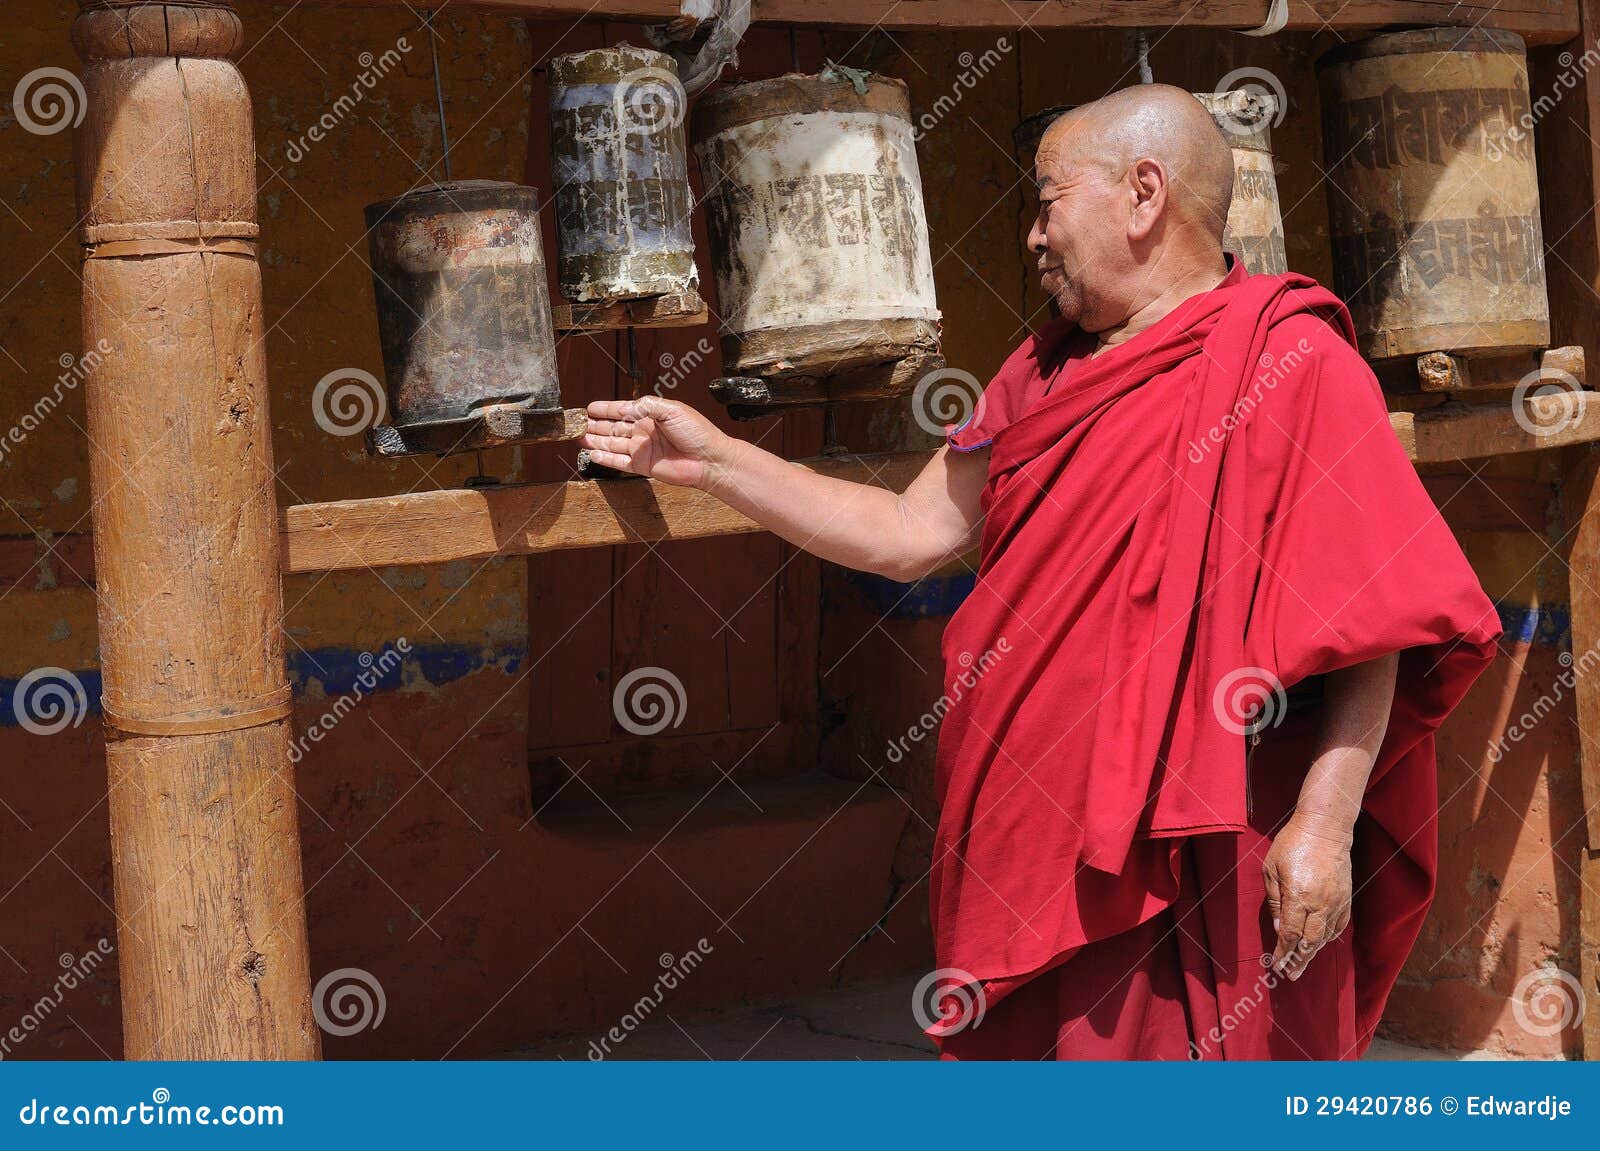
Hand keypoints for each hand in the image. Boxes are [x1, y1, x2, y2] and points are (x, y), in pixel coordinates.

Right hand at [582, 396, 728, 488]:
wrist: (708, 459)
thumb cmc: (696, 432)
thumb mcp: (672, 410)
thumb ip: (647, 406)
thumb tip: (627, 406)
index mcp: (650, 416)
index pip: (622, 410)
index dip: (605, 409)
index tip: (589, 408)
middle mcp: (644, 432)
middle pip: (613, 427)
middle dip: (595, 425)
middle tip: (577, 423)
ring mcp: (642, 450)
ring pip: (613, 444)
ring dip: (596, 440)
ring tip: (579, 437)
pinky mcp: (643, 466)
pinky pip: (619, 462)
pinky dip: (605, 458)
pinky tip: (592, 453)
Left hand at [1261, 810, 1353, 980]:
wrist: (1326, 829)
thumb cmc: (1292, 844)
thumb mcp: (1271, 869)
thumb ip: (1274, 901)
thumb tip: (1278, 928)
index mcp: (1299, 896)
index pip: (1290, 933)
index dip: (1283, 952)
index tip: (1277, 964)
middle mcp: (1320, 903)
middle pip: (1309, 942)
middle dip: (1299, 960)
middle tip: (1291, 975)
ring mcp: (1336, 902)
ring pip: (1325, 936)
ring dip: (1313, 953)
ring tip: (1302, 964)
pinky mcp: (1346, 898)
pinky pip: (1339, 925)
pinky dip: (1329, 937)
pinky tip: (1320, 943)